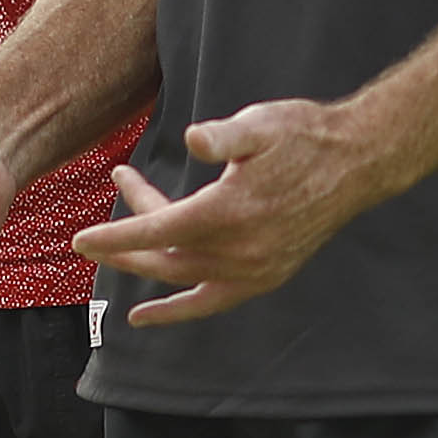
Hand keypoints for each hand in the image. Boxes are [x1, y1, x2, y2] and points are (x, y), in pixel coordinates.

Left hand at [69, 99, 376, 326]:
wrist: (356, 163)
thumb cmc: (303, 136)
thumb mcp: (260, 124)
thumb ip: (224, 136)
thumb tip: (193, 137)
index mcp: (231, 211)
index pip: (159, 231)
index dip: (116, 236)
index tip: (80, 241)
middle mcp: (241, 249)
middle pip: (164, 258)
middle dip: (122, 248)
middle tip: (88, 237)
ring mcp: (255, 269)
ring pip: (183, 276)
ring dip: (146, 264)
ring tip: (116, 247)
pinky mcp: (265, 276)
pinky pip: (210, 301)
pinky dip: (178, 309)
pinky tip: (148, 313)